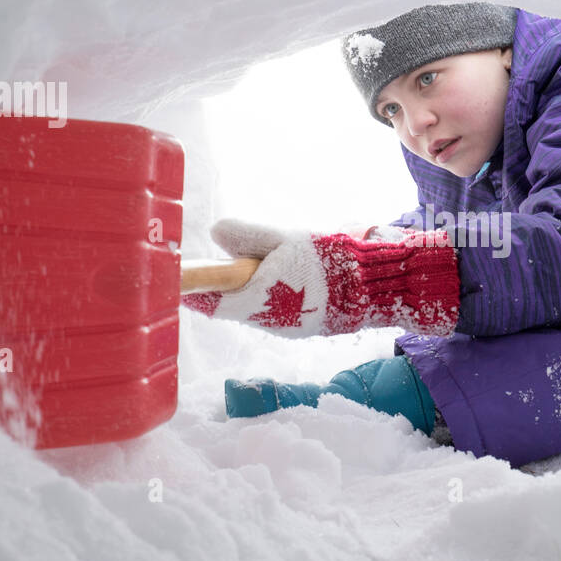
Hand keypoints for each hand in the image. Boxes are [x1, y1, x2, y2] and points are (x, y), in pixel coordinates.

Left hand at [181, 219, 459, 337]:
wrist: (379, 286)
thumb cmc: (332, 259)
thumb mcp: (288, 238)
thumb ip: (250, 236)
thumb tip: (215, 233)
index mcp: (261, 300)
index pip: (212, 302)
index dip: (194, 289)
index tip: (181, 275)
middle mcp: (271, 321)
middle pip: (234, 305)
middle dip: (227, 285)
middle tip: (225, 260)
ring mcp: (289, 328)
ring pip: (256, 308)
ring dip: (252, 289)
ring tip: (266, 262)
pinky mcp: (306, 327)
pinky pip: (277, 312)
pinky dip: (273, 295)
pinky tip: (288, 277)